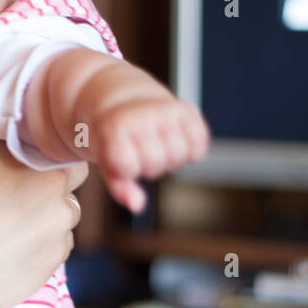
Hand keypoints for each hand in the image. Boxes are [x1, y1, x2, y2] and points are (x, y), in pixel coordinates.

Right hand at [0, 70, 86, 307]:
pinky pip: (51, 248)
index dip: (36, 148)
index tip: (8, 156)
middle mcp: (61, 202)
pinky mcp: (47, 271)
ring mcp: (56, 240)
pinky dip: (32, 243)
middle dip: (38, 179)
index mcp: (41, 163)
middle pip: (62, 180)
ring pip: (59, 215)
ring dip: (38, 212)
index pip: (60, 145)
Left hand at [90, 94, 209, 213]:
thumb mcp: (107, 161)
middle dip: (149, 166)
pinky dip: (192, 150)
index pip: (127, 165)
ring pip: (179, 154)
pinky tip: (177, 142)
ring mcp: (165, 109)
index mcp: (115, 126)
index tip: (122, 158)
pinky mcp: (186, 109)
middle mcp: (141, 114)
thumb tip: (137, 206)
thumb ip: (120, 187)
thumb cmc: (114, 139)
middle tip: (141, 153)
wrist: (123, 102)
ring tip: (159, 147)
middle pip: (156, 162)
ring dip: (171, 159)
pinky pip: (200, 142)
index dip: (127, 170)